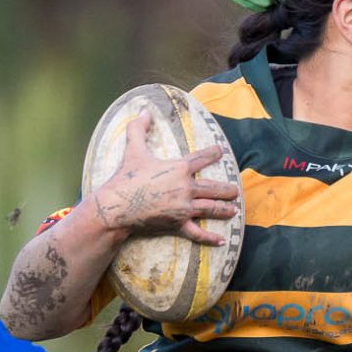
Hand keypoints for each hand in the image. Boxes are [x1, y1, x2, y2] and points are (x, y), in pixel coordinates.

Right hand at [85, 116, 241, 246]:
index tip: (221, 152)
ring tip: (234, 209)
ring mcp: (184, 208)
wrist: (117, 206)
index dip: (213, 154)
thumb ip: (139, 129)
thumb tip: (144, 110)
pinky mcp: (178, 224)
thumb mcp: (133, 149)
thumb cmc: (125, 177)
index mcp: (179, 168)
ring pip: (212, 208)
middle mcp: (186, 188)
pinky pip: (198, 233)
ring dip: (225, 209)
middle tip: (235, 190)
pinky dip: (210, 238)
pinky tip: (222, 241)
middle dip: (227, 189)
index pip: (202, 158)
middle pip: (214, 188)